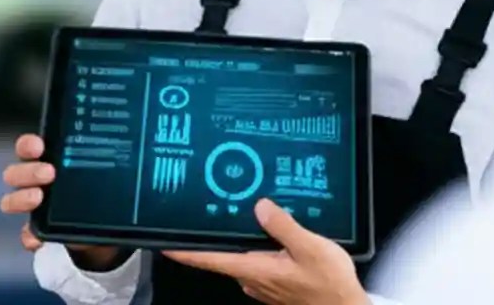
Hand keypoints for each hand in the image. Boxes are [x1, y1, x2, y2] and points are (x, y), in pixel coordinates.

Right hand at [0, 134, 122, 269]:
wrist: (102, 231)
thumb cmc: (98, 194)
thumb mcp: (103, 176)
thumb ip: (108, 168)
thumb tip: (128, 160)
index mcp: (49, 161)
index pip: (28, 148)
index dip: (28, 145)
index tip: (39, 146)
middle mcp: (35, 182)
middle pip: (15, 172)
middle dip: (28, 171)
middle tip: (49, 172)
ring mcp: (33, 207)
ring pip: (11, 199)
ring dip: (21, 198)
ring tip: (39, 198)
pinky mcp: (37, 231)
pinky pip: (26, 234)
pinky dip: (30, 236)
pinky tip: (39, 238)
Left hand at [165, 199, 367, 304]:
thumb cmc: (329, 285)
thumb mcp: (309, 248)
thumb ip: (282, 226)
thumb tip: (259, 206)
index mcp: (254, 269)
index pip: (210, 260)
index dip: (185, 252)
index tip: (164, 244)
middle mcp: (253, 280)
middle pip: (225, 255)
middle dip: (217, 237)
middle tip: (210, 211)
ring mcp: (263, 285)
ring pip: (244, 259)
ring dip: (242, 242)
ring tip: (246, 216)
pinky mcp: (275, 286)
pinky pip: (260, 264)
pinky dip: (260, 249)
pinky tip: (273, 237)